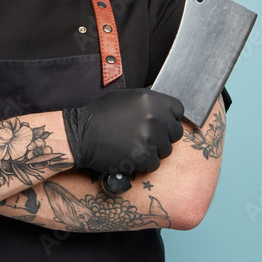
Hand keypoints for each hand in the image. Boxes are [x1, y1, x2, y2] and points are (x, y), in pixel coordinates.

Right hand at [62, 89, 183, 174]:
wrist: (82, 134)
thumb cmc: (100, 115)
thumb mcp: (125, 97)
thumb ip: (147, 102)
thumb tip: (161, 109)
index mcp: (151, 99)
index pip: (178, 109)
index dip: (171, 117)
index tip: (164, 123)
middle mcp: (155, 117)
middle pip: (176, 132)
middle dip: (164, 136)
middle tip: (148, 137)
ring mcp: (151, 138)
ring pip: (166, 149)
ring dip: (154, 150)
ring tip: (135, 146)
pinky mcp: (145, 157)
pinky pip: (155, 163)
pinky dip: (145, 163)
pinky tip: (131, 156)